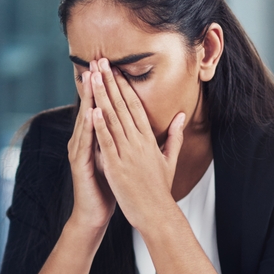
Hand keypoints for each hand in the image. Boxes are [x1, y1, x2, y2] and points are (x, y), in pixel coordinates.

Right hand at [67, 70, 115, 229]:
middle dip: (95, 84)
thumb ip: (123, 139)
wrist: (95, 214)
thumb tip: (132, 123)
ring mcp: (79, 151)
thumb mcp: (117, 159)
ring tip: (91, 78)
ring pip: (85, 120)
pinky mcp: (79, 164)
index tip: (113, 65)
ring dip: (89, 99)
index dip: (107, 87)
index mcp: (96, 138)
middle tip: (97, 60)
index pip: (101, 107)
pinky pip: (84, 142)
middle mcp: (84, 141)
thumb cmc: (107, 187)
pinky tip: (91, 112)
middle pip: (90, 108)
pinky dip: (88, 126)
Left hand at [89, 58, 185, 230]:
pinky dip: (100, 125)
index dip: (124, 85)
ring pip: (112, 119)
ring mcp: (127, 153)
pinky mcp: (117, 167)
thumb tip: (181, 115)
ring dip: (102, 95)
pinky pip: (107, 142)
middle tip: (101, 61)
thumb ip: (174, 136)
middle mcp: (138, 142)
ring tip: (93, 75)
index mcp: (149, 139)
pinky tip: (93, 109)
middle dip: (110, 82)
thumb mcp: (170, 159)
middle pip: (122, 105)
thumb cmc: (161, 188)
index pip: (135, 106)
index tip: (115, 69)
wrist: (156, 213)